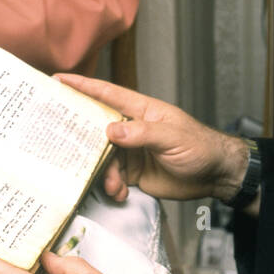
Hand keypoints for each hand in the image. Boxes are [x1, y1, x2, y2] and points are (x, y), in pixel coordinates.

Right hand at [55, 74, 250, 204]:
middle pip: (97, 129)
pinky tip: (120, 193)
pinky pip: (112, 178)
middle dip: (80, 138)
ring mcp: (131, 151)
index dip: (83, 86)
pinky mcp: (133, 172)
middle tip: (62, 146)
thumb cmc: (200, 147)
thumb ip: (141, 133)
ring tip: (113, 185)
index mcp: (141, 110)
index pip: (107, 95)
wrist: (215, 176)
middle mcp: (131, 128)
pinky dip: (112, 187)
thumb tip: (110, 131)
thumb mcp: (172, 137)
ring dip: (103, 173)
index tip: (58, 79)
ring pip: (102, 159)